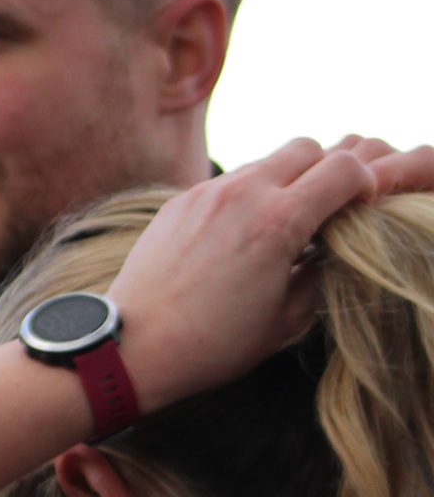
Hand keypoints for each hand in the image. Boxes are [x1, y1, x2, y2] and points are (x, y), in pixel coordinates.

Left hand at [107, 136, 430, 408]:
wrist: (133, 348)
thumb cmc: (212, 344)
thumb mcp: (287, 319)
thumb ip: (321, 271)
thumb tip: (331, 246)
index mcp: (279, 221)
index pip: (345, 168)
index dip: (363, 185)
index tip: (356, 210)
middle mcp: (242, 195)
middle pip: (306, 148)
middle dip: (323, 172)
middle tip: (320, 211)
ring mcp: (206, 194)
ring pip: (263, 162)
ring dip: (282, 183)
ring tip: (275, 227)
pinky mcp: (178, 202)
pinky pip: (226, 183)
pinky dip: (244, 197)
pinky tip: (236, 236)